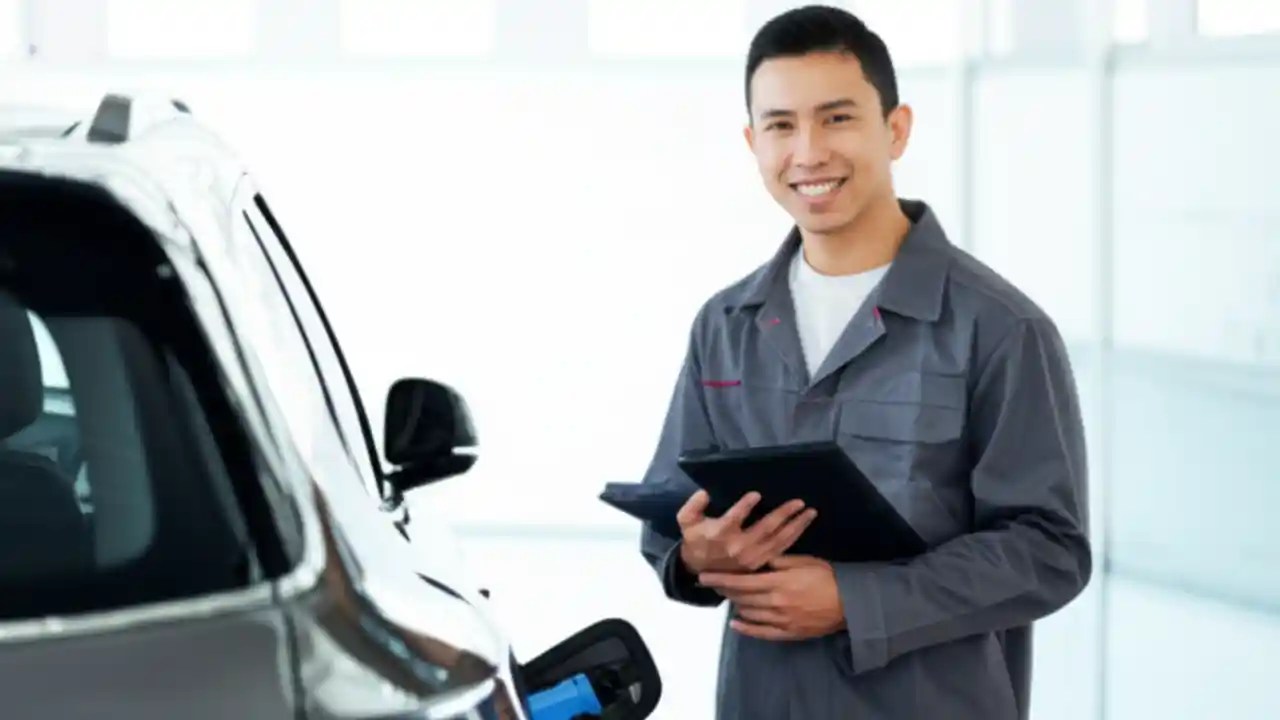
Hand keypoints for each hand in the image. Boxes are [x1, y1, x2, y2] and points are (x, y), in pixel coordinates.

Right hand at [676, 490, 816, 574]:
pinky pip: (780, 549)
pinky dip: (793, 537)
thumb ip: (693, 506)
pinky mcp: (760, 562)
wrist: (700, 569)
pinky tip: (803, 526)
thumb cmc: (696, 539)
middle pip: (764, 529)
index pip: (734, 519)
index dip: (744, 507)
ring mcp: (752, 556)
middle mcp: (739, 546)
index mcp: (721, 534)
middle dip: (783, 515)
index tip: (756, 494)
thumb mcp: (686, 521)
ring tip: (810, 512)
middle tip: (798, 502)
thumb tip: (704, 493)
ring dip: (795, 526)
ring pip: (778, 540)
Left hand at [698, 555, 844, 640]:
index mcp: (779, 582)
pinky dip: (747, 628)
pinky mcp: (788, 633)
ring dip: (735, 605)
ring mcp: (781, 620)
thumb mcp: (804, 561)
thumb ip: (779, 561)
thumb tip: (758, 557)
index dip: (721, 579)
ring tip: (725, 598)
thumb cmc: (828, 577)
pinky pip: (762, 633)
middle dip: (724, 591)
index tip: (705, 576)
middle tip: (710, 585)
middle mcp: (775, 602)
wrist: (850, 603)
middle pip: (742, 598)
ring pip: (749, 613)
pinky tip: (736, 623)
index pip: (742, 581)